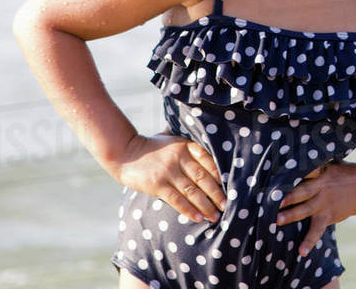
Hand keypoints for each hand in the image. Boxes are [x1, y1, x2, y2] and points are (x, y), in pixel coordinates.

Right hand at [111, 132, 226, 223]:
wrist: (124, 153)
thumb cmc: (151, 147)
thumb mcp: (170, 139)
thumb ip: (186, 144)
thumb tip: (209, 144)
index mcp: (184, 145)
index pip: (207, 159)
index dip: (219, 174)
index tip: (230, 185)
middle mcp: (178, 157)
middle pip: (202, 178)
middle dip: (216, 193)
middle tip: (227, 205)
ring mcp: (168, 171)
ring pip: (192, 191)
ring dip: (205, 206)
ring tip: (215, 216)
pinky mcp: (157, 184)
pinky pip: (177, 200)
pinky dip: (189, 210)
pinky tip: (198, 217)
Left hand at [275, 160, 355, 257]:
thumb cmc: (340, 173)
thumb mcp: (328, 165)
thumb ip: (312, 166)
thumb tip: (288, 159)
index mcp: (320, 172)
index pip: (305, 170)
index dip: (292, 171)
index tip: (277, 172)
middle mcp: (321, 187)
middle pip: (303, 191)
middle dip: (288, 195)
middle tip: (271, 198)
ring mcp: (324, 203)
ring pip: (306, 209)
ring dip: (292, 215)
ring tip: (277, 220)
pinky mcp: (328, 216)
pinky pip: (317, 230)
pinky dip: (309, 241)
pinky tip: (301, 252)